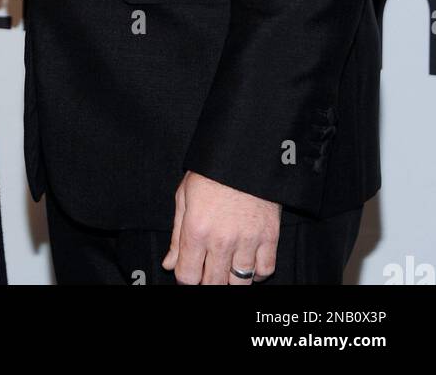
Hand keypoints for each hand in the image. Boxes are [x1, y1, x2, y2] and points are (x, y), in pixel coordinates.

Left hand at [161, 171, 280, 283]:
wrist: (243, 153)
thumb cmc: (211, 172)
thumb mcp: (184, 197)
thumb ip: (177, 235)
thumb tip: (169, 264)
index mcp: (196, 229)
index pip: (187, 276)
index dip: (185, 279)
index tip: (188, 273)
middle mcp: (222, 240)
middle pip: (213, 284)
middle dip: (207, 283)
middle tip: (207, 271)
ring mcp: (247, 240)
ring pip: (240, 283)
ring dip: (231, 281)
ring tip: (227, 268)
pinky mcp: (269, 237)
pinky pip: (265, 271)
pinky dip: (257, 274)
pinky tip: (248, 263)